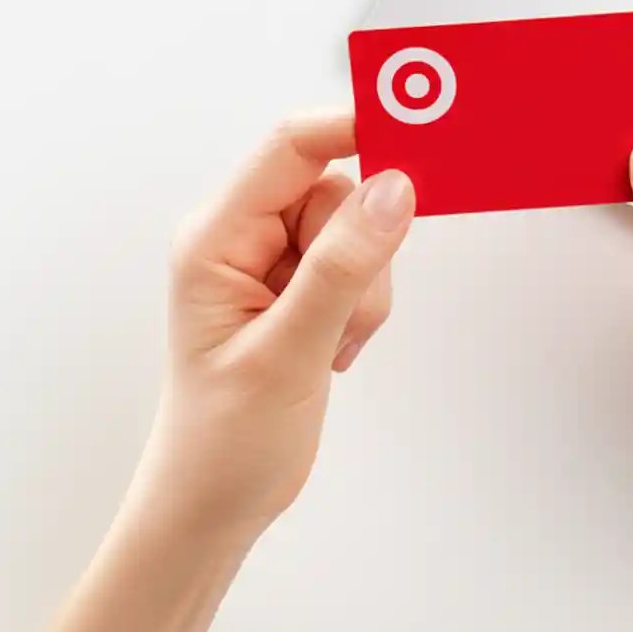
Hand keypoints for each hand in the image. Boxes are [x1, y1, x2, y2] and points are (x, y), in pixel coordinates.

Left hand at [55, 112, 415, 631]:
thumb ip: (341, 267)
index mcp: (215, 238)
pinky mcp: (298, 289)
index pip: (291, 149)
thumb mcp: (287, 352)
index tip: (417, 135)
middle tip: (340, 317)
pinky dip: (363, 308)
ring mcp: (271, 264)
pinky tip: (332, 351)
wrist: (215, 501)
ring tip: (329, 345)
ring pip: (357, 231)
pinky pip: (359, 267)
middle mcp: (240, 238)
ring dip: (363, 290)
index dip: (353, 130)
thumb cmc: (223, 438)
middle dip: (360, 251)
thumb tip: (392, 190)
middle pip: (336, 191)